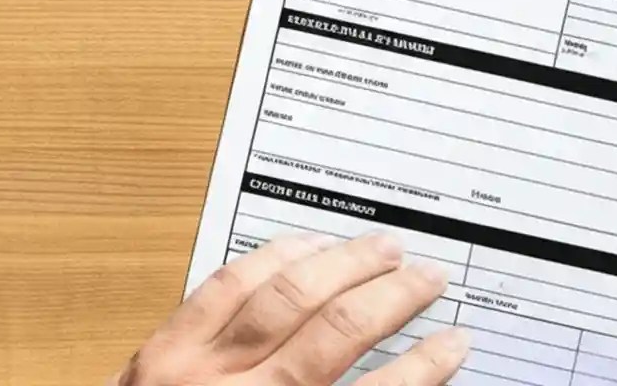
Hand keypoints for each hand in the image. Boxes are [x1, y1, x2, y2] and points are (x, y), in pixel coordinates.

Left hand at [109, 231, 468, 385]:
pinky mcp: (161, 349)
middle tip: (429, 277)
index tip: (455, 342)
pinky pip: (227, 284)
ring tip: (385, 247)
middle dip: (395, 297)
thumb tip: (404, 382)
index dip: (426, 365)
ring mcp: (196, 371)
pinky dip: (275, 257)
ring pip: (287, 294)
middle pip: (338, 331)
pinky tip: (310, 244)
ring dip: (346, 263)